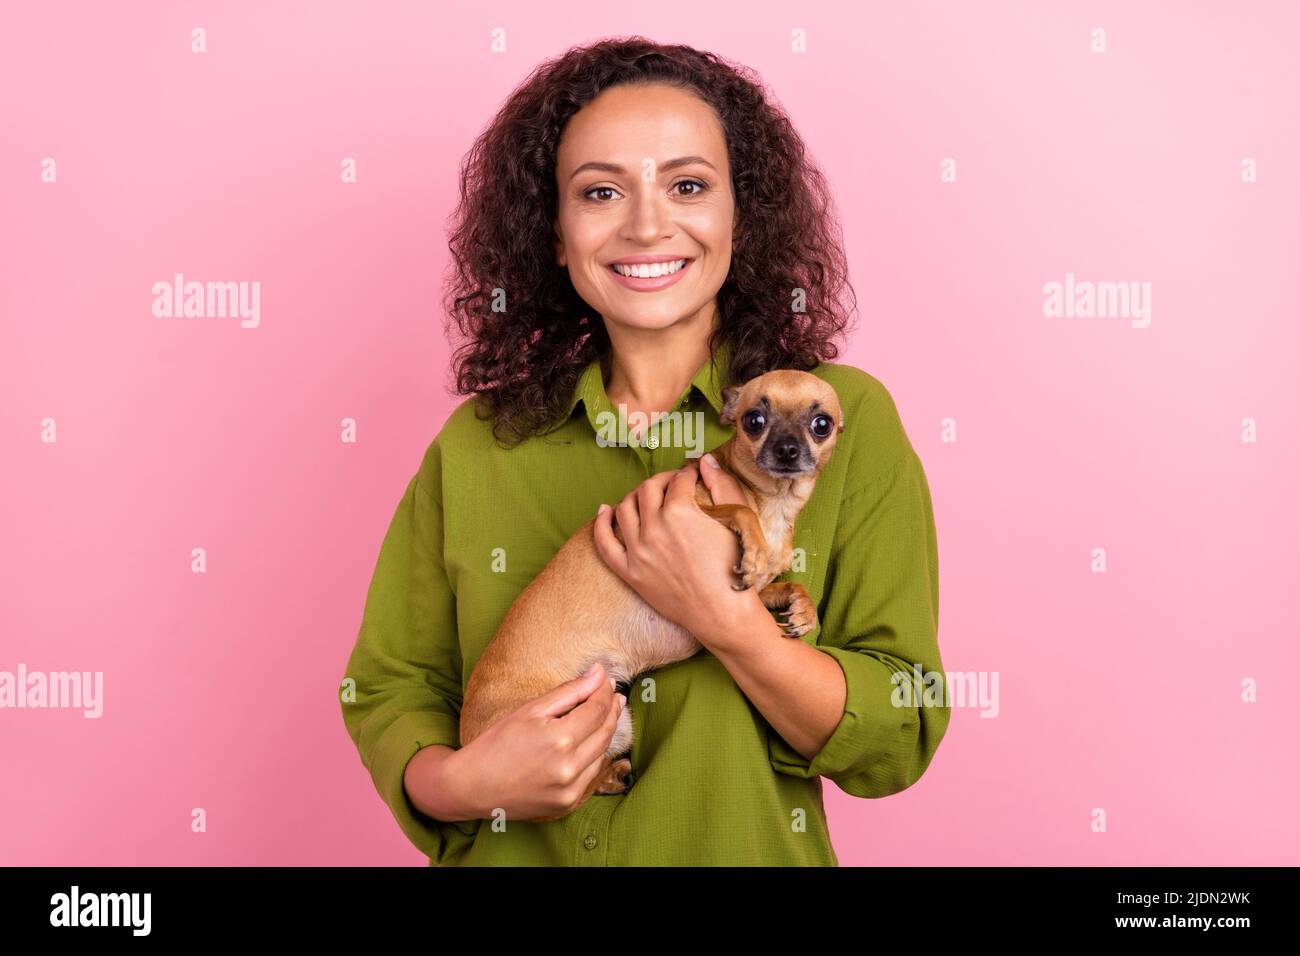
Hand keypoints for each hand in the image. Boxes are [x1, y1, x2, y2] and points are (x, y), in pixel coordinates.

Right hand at [438, 663, 624, 821]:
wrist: (471, 786)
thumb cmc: (496, 743)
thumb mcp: (530, 710)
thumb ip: (569, 692)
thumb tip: (599, 673)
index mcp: (559, 739)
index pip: (596, 710)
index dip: (604, 692)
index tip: (606, 680)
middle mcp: (569, 767)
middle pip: (605, 732)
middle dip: (612, 710)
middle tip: (614, 695)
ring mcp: (570, 790)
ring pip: (602, 754)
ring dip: (605, 733)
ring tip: (604, 715)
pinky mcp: (567, 804)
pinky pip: (591, 776)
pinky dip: (594, 756)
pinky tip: (589, 743)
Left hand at [592, 452, 763, 647]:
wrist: (723, 613)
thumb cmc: (735, 567)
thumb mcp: (738, 520)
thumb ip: (722, 485)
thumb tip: (705, 460)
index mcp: (680, 512)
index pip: (678, 480)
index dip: (687, 474)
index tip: (692, 477)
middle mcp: (654, 528)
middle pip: (648, 489)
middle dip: (661, 481)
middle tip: (672, 484)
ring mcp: (638, 551)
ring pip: (624, 509)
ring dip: (634, 496)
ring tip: (645, 497)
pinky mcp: (630, 572)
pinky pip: (604, 543)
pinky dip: (601, 523)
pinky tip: (605, 511)